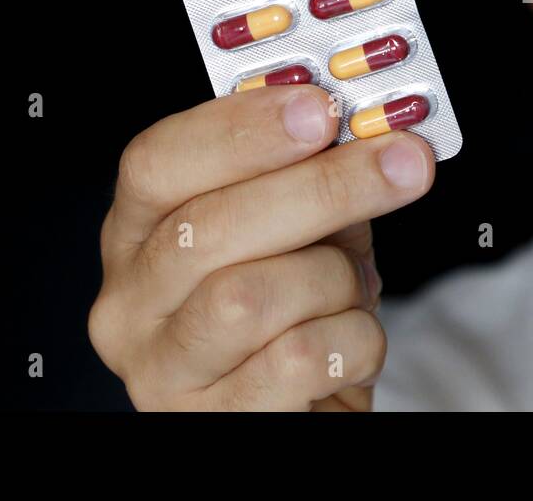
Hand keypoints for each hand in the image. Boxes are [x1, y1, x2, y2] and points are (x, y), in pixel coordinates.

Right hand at [89, 84, 434, 409]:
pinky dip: (352, 341)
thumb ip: (313, 172)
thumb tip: (368, 126)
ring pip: (248, 298)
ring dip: (333, 281)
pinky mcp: (213, 424)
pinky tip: (350, 344)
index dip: (239, 130)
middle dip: (320, 188)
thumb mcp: (301, 226)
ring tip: (353, 288)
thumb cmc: (300, 308)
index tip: (320, 107)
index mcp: (139, 232)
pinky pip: (296, 361)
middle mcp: (129, 303)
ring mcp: (162, 372)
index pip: (156, 164)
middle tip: (403, 162)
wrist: (308, 407)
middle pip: (209, 229)